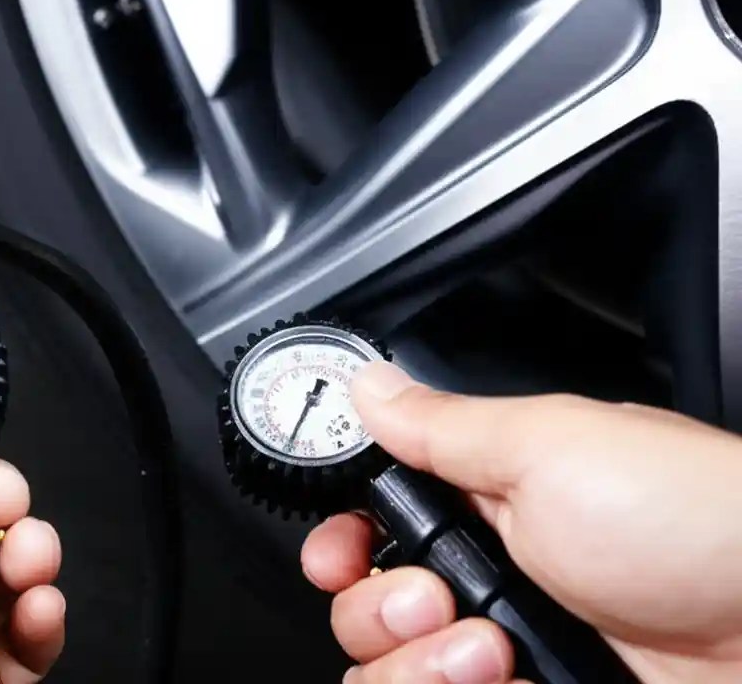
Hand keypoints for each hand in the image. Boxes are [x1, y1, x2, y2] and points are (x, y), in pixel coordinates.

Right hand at [303, 362, 741, 683]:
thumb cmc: (696, 519)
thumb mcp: (552, 449)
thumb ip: (441, 425)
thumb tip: (368, 383)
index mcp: (486, 501)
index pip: (371, 527)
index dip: (340, 545)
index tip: (342, 556)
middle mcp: (491, 581)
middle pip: (364, 608)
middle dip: (378, 609)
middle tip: (439, 601)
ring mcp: (510, 654)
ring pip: (390, 674)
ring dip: (416, 667)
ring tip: (492, 652)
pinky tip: (510, 681)